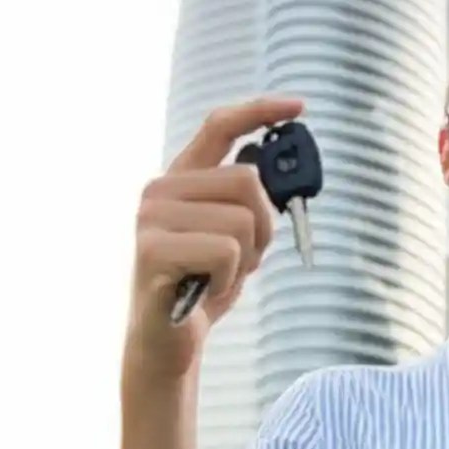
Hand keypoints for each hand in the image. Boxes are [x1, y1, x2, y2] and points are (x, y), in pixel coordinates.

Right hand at [125, 96, 303, 381]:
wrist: (169, 342)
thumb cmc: (204, 286)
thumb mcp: (236, 237)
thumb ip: (248, 203)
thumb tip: (283, 177)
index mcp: (181, 179)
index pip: (219, 126)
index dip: (259, 110)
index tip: (298, 106)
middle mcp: (160, 189)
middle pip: (247, 180)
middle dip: (263, 226)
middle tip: (243, 259)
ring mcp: (150, 218)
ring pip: (242, 219)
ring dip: (246, 259)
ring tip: (218, 277)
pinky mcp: (152, 250)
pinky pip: (226, 251)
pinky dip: (228, 278)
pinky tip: (205, 290)